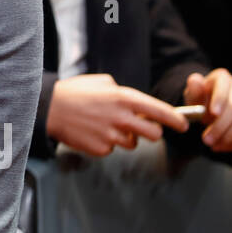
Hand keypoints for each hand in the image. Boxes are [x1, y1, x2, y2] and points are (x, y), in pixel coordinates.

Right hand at [46, 73, 188, 156]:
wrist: (48, 108)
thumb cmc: (74, 92)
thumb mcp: (101, 82)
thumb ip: (122, 93)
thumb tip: (136, 104)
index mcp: (124, 98)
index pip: (160, 112)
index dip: (176, 120)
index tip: (183, 125)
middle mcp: (122, 118)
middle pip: (153, 134)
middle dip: (151, 132)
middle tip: (141, 127)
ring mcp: (111, 135)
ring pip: (132, 144)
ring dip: (125, 137)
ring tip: (105, 126)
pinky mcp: (100, 148)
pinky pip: (112, 149)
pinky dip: (106, 143)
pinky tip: (93, 132)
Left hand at [184, 68, 231, 151]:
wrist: (212, 109)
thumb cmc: (201, 101)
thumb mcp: (193, 97)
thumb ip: (194, 91)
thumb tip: (195, 79)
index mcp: (222, 77)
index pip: (224, 84)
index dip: (220, 99)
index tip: (213, 114)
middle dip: (220, 126)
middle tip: (206, 139)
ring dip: (228, 137)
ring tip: (213, 145)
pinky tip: (225, 146)